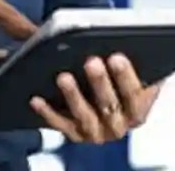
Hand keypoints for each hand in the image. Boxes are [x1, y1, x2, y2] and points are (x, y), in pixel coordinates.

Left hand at [30, 53, 162, 143]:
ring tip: (64, 77)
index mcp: (137, 110)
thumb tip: (119, 40)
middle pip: (109, 106)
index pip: (134, 96)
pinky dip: (48, 112)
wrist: (103, 100)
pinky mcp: (74, 134)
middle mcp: (119, 126)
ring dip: (74, 97)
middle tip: (91, 62)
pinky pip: (59, 124)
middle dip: (100, 83)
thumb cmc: (118, 79)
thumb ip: (130, 62)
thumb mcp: (131, 72)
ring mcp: (96, 132)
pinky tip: (37, 100)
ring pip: (84, 117)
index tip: (117, 57)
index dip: (126, 78)